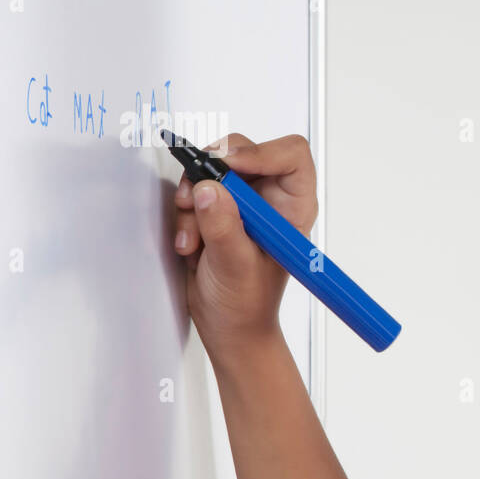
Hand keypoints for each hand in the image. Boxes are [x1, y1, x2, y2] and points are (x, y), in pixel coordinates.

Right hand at [173, 133, 318, 355]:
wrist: (227, 326)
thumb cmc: (247, 303)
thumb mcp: (235, 266)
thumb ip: (224, 226)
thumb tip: (209, 189)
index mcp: (293, 208)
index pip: (292, 156)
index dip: (261, 153)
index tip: (227, 167)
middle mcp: (271, 199)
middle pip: (243, 152)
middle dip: (212, 173)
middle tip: (194, 199)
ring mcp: (243, 202)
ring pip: (212, 170)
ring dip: (194, 199)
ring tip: (194, 238)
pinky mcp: (217, 208)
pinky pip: (195, 190)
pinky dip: (186, 213)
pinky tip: (190, 245)